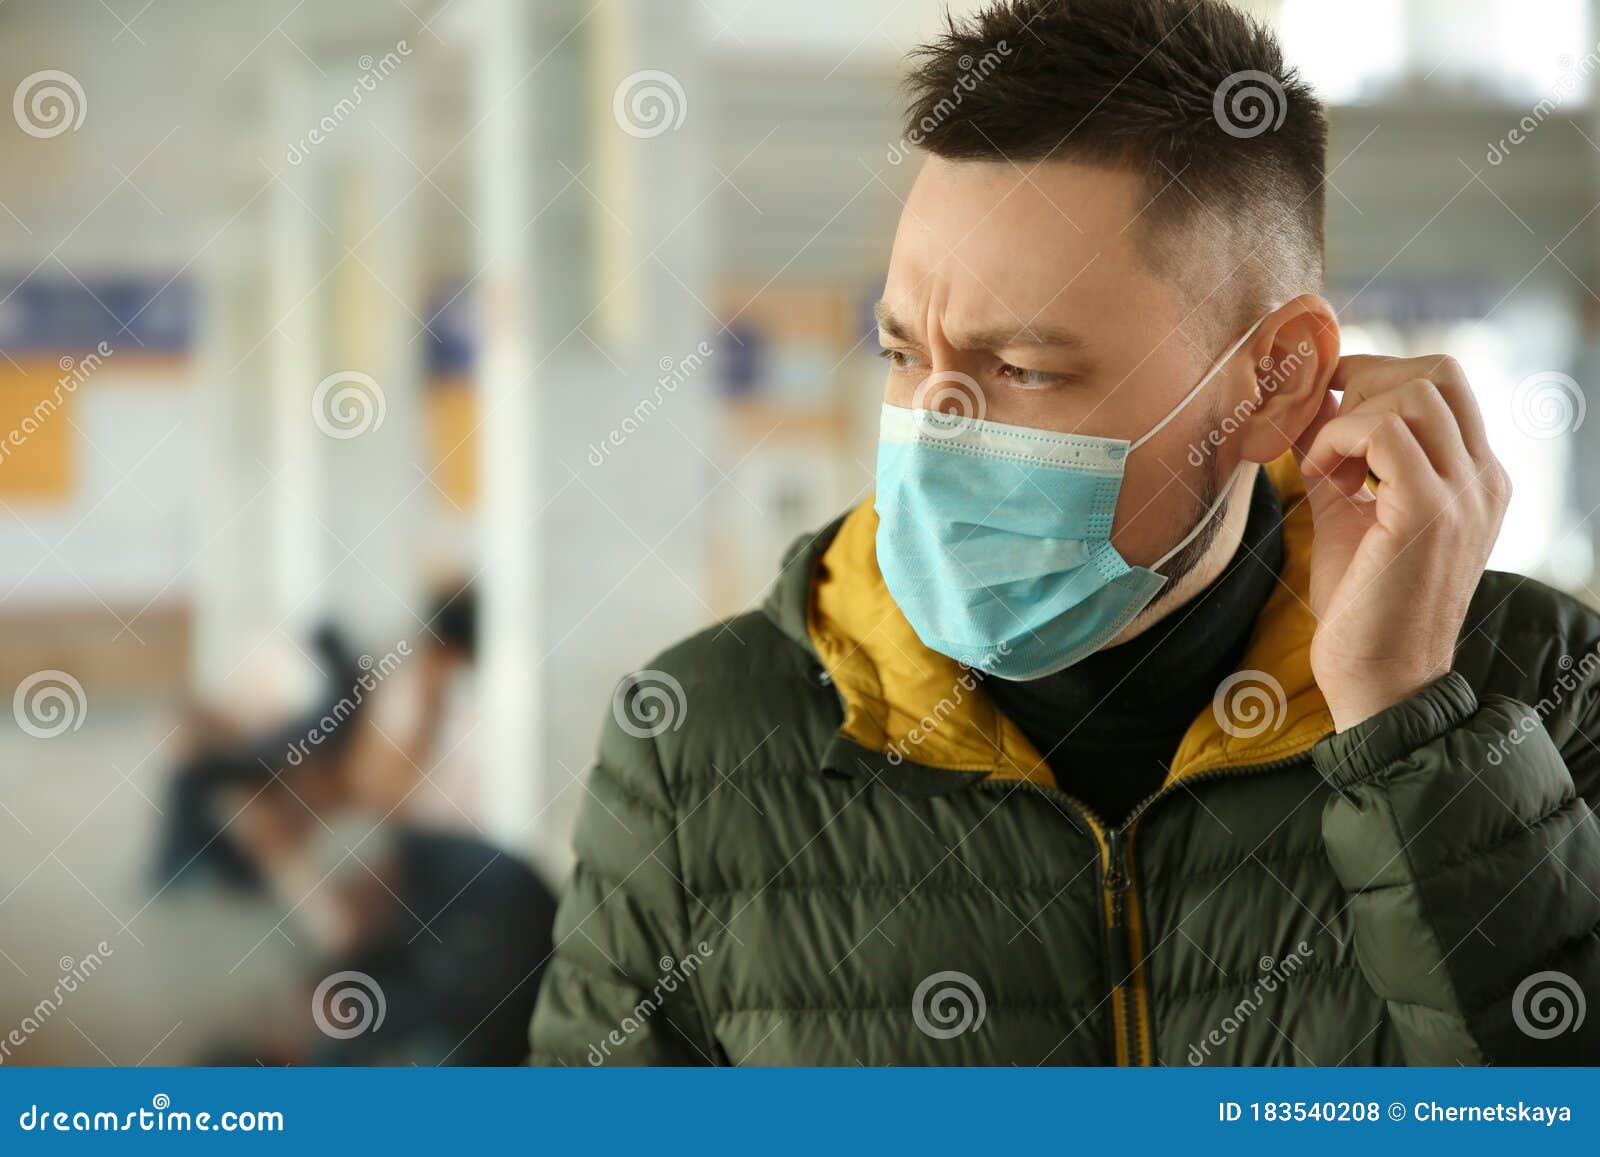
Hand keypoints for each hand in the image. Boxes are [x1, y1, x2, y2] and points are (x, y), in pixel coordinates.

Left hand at [1293, 355, 1510, 731]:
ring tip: (1323, 465)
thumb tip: (1308, 409)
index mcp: (1475, 478)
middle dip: (1366, 381)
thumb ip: (1341, 463)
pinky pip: (1386, 430)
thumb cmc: (1363, 608)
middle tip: (1324, 428)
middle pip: (1438, 372)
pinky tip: (1320, 477)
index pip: (1446, 384)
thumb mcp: (1352, 516)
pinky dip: (1338, 439)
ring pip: (1415, 392)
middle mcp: (1483, 479)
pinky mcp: (1429, 513)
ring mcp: (1463, 494)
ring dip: (1350, 415)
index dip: (1379, 376)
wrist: (1380, 682)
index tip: (1328, 406)